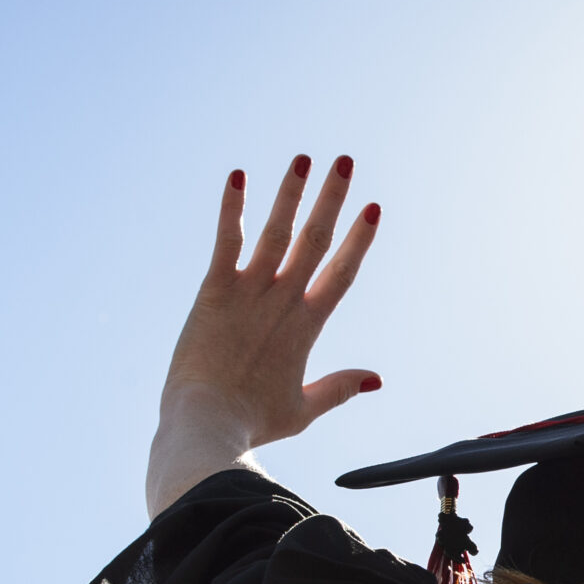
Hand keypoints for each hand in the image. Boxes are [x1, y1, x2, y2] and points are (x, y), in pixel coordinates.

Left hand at [145, 154, 380, 515]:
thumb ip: (339, 388)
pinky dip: (233, 207)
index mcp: (307, 326)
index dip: (359, 239)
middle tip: (345, 162)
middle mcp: (284, 301)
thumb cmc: (252, 422)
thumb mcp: (302, 409)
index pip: (341, 272)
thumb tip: (376, 378)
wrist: (208, 425)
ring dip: (291, 193)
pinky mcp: (215, 291)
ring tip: (304, 158)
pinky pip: (226, 240)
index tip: (373, 208)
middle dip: (332, 199)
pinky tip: (237, 176)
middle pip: (315, 240)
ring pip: (278, 232)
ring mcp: (250, 292)